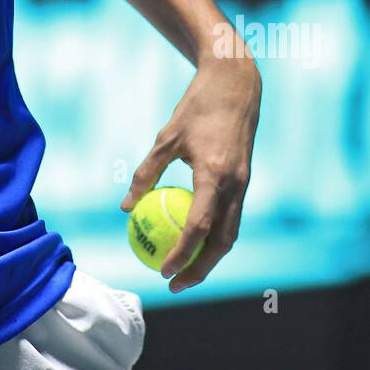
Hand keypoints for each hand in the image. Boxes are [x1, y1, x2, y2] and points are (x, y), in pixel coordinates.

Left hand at [120, 54, 261, 291]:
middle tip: (173, 283)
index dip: (181, 254)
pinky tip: (194, 239)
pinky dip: (216, 234)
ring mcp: (243, 184)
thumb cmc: (196, 108)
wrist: (236, 85)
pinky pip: (232, 216)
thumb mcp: (166, 138)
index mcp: (214, 175)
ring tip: (185, 271)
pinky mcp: (245, 180)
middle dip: (200, 269)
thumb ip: (146, 173)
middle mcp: (234, 185)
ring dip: (210, 257)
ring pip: (230, 233)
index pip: (197, 227)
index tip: (162, 270)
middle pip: (220, 242)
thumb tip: (124, 207)